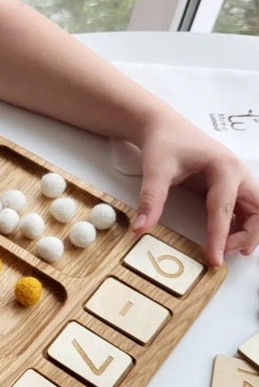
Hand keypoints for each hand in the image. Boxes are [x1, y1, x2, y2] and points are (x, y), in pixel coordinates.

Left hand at [133, 117, 258, 265]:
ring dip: (249, 230)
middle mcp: (238, 172)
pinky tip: (230, 239)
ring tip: (231, 250)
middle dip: (248, 234)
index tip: (215, 259)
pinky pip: (245, 208)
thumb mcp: (155, 171)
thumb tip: (140, 228)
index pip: (224, 208)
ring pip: (257, 209)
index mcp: (224, 167)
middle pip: (258, 209)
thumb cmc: (163, 144)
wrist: (163, 126)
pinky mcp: (231, 185)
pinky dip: (243, 224)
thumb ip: (150, 200)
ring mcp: (237, 178)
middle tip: (225, 254)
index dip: (220, 236)